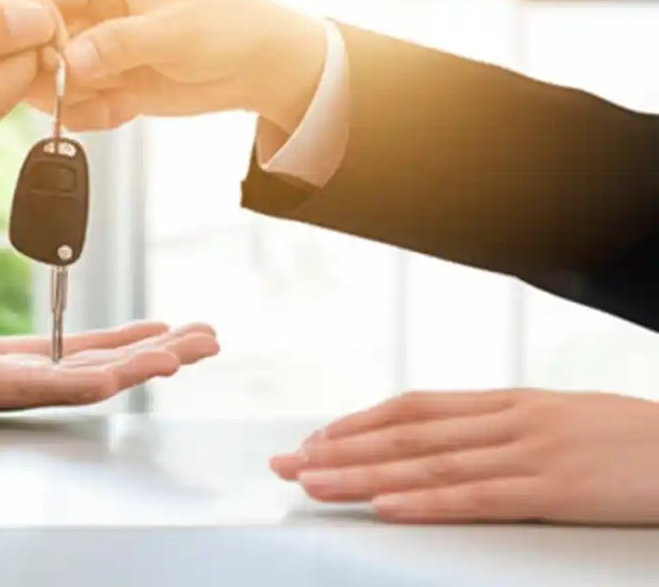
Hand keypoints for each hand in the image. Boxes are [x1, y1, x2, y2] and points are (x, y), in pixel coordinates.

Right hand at [27, 0, 326, 132]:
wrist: (254, 67)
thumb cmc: (225, 30)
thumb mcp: (174, 34)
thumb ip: (119, 45)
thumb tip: (70, 61)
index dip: (41, 37)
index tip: (62, 69)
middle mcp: (86, 3)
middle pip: (34, 44)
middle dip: (57, 78)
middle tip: (92, 95)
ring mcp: (88, 42)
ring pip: (45, 79)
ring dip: (77, 102)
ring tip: (119, 105)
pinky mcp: (96, 77)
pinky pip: (68, 103)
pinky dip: (91, 115)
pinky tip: (126, 110)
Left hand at [270, 389, 658, 524]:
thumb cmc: (639, 441)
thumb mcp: (566, 421)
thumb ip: (511, 431)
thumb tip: (459, 443)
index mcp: (510, 403)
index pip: (416, 408)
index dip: (360, 422)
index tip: (317, 438)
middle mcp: (510, 421)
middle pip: (406, 435)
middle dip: (339, 449)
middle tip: (286, 462)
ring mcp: (532, 453)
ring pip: (428, 465)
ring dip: (363, 476)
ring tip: (313, 483)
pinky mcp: (558, 490)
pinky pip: (478, 498)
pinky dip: (425, 503)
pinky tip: (386, 507)